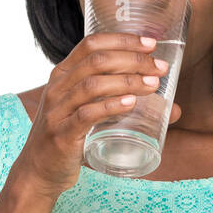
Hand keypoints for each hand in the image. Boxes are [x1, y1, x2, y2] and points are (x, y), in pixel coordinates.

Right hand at [12, 32, 181, 198]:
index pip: (91, 44)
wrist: (38, 172)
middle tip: (159, 68)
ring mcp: (57, 110)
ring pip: (93, 84)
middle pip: (97, 61)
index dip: (123, 40)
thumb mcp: (90, 112)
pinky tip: (130, 103)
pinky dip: (111, 106)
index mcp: (63, 74)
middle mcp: (58, 87)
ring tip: (153, 86)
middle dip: (133, 60)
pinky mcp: (61, 134)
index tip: (151, 44)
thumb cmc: (69, 137)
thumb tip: (174, 109)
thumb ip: (125, 105)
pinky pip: (87, 114)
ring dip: (127, 81)